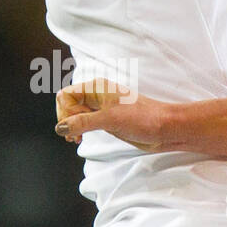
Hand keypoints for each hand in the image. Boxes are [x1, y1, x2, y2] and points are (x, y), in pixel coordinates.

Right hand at [55, 79, 172, 151]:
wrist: (165, 129)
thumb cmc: (143, 118)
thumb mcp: (109, 119)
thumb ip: (83, 122)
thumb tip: (61, 127)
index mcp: (97, 88)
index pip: (66, 95)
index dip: (65, 112)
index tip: (72, 126)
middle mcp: (97, 96)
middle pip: (68, 104)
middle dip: (66, 120)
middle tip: (73, 136)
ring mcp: (102, 108)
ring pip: (76, 114)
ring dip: (72, 126)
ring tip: (76, 138)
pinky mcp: (107, 120)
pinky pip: (85, 122)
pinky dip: (80, 130)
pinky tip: (82, 137)